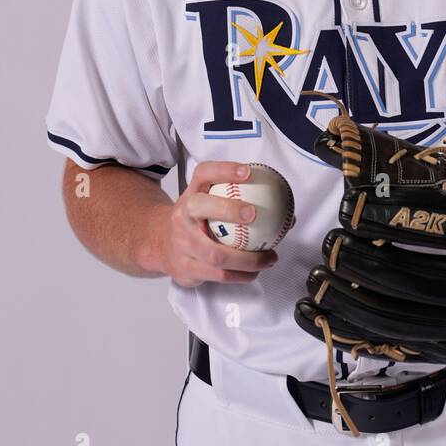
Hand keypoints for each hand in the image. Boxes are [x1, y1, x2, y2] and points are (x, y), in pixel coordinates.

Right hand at [150, 160, 277, 287]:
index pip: (204, 174)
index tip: (247, 172)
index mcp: (191, 195)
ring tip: (268, 257)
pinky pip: (219, 275)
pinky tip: (255, 272)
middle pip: (200, 207)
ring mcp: (182, 244)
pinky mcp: (186, 268)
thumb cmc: (194, 222)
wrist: (160, 244)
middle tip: (254, 214)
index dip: (224, 170)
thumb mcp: (207, 204)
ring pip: (214, 253)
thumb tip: (286, 211)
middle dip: (228, 209)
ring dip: (247, 259)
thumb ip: (239, 202)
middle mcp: (183, 216)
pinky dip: (241, 275)